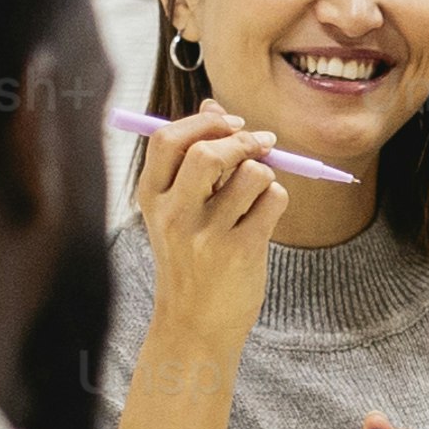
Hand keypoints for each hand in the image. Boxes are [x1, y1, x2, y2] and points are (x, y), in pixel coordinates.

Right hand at [123, 105, 295, 357]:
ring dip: (266, 172)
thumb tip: (214, 104)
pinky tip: (266, 214)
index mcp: (151, 198)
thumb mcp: (177, 211)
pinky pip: (274, 199)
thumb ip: (193, 160)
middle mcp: (173, 213)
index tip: (231, 122)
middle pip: (209, 150)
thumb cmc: (190, 260)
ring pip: (251, 173)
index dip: (204, 120)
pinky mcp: (241, 250)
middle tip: (262, 143)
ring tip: (259, 192)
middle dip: (243, 140)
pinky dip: (278, 197)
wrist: (195, 324)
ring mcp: (207, 233)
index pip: (167, 139)